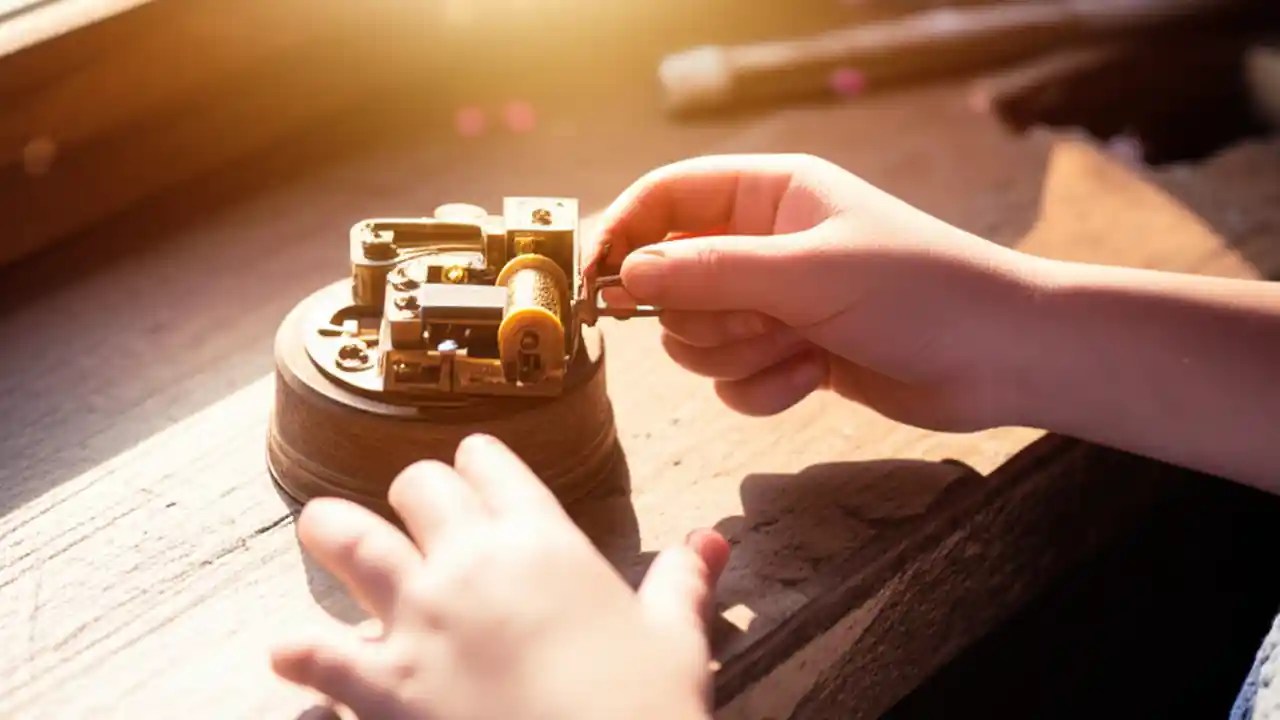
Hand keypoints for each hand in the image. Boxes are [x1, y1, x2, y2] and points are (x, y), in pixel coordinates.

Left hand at [272, 434, 730, 719]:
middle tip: (415, 513)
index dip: (478, 464)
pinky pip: (313, 655)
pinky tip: (286, 656)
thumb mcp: (675, 640)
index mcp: (541, 540)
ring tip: (321, 530)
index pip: (489, 462)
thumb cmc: (645, 709)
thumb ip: (683, 581)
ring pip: (349, 539)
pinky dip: (297, 656)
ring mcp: (418, 620)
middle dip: (415, 494)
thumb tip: (712, 538)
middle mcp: (471, 562)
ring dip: (332, 531)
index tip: (475, 476)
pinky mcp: (381, 687)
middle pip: (418, 486)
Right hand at [591, 153, 1041, 430]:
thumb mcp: (808, 272)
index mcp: (770, 193)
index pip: (667, 196)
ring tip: (794, 347)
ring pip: (697, 337)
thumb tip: (628, 274)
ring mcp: (777, 301)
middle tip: (756, 321)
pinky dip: (762, 387)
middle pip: (672, 280)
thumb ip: (710, 270)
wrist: (1001, 357)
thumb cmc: (920, 290)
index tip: (599, 282)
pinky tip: (810, 376)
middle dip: (704, 315)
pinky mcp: (790, 353)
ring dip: (735, 355)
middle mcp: (765, 243)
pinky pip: (732, 379)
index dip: (625, 233)